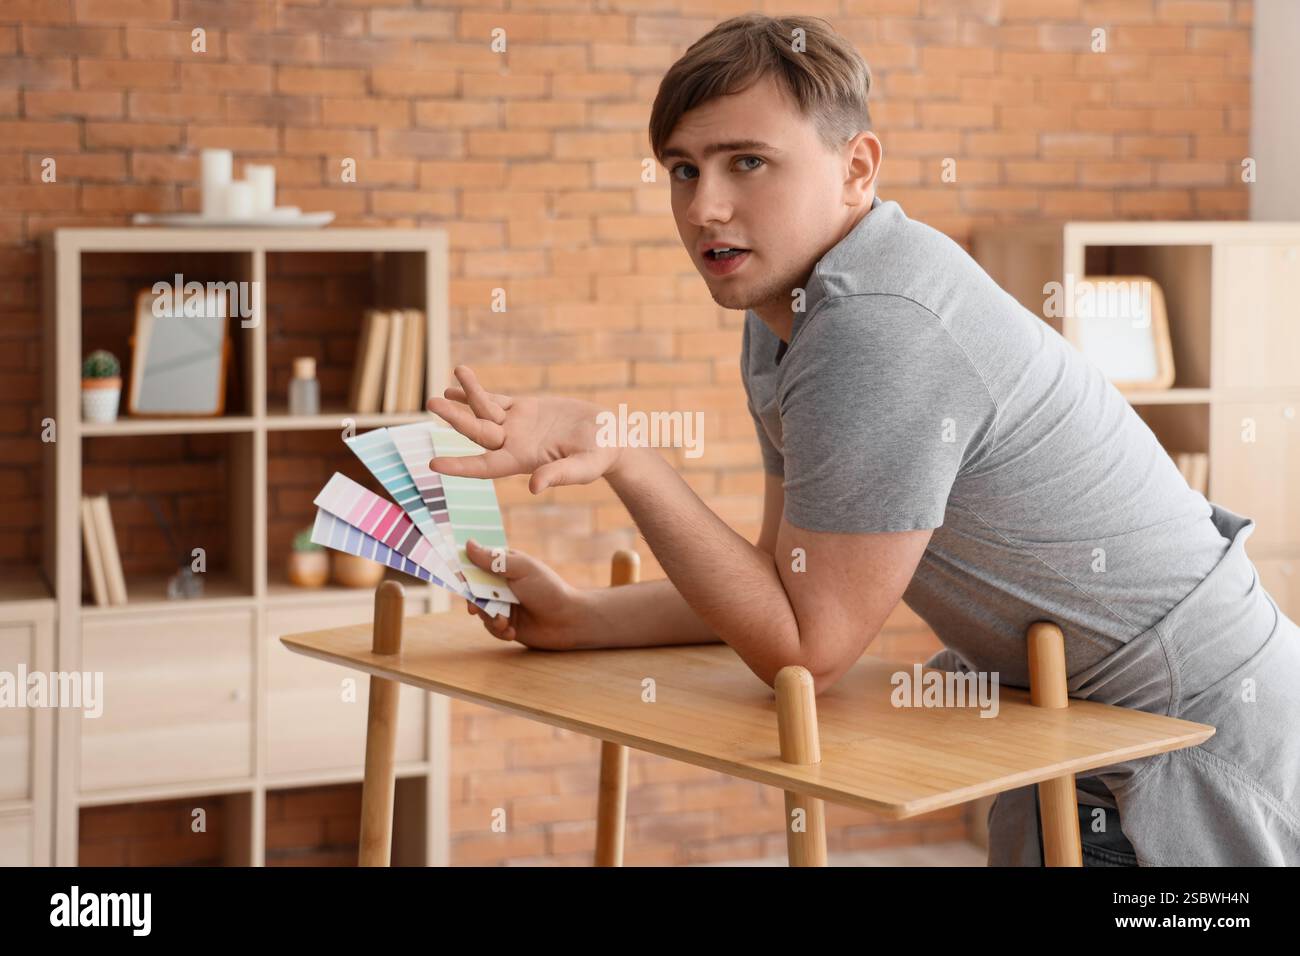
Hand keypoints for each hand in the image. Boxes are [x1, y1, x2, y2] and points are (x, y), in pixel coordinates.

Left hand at [427, 365, 621, 493]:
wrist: (610, 437)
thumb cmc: (600, 457)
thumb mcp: (583, 468)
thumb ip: (559, 475)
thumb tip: (533, 487)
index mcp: (522, 461)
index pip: (483, 466)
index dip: (459, 465)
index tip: (432, 463)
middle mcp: (513, 444)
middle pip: (477, 431)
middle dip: (455, 418)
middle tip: (432, 403)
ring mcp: (517, 426)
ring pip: (483, 411)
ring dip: (463, 399)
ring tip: (441, 388)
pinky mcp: (525, 410)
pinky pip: (495, 400)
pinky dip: (476, 392)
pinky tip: (457, 382)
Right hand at [461, 539, 588, 650]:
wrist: (569, 621)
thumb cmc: (548, 590)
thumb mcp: (522, 569)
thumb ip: (493, 560)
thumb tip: (468, 544)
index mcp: (504, 566)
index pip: (476, 563)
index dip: (464, 570)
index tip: (456, 578)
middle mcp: (501, 584)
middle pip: (473, 589)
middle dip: (473, 600)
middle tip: (474, 607)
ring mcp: (503, 604)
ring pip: (480, 610)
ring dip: (490, 618)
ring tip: (505, 622)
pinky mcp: (506, 624)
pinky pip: (490, 628)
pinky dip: (498, 631)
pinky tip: (512, 631)